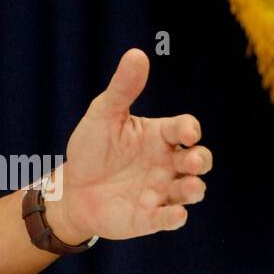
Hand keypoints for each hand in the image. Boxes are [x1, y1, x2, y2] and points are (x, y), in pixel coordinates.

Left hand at [46, 49, 210, 242]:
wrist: (72, 189)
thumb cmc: (92, 149)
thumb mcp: (103, 115)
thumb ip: (122, 89)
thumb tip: (137, 54)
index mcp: (159, 137)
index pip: (184, 129)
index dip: (189, 130)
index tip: (186, 132)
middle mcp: (167, 164)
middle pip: (198, 160)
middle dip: (200, 160)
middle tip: (192, 160)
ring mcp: (162, 191)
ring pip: (190, 191)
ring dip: (193, 190)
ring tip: (189, 187)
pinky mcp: (150, 217)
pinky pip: (168, 219)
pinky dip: (174, 217)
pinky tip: (175, 215)